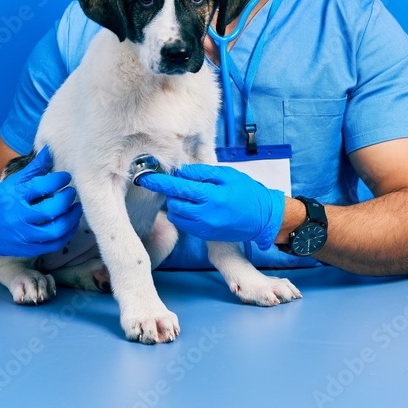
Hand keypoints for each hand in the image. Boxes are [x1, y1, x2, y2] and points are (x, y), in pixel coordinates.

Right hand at [0, 146, 81, 257]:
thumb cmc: (1, 200)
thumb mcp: (14, 182)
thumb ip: (34, 168)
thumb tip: (49, 150)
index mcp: (15, 196)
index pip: (40, 187)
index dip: (58, 180)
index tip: (66, 177)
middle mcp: (18, 217)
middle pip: (50, 210)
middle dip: (66, 200)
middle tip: (71, 192)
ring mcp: (24, 235)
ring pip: (54, 231)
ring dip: (71, 219)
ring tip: (76, 208)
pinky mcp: (28, 249)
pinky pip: (53, 244)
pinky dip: (66, 234)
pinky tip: (70, 224)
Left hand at [137, 164, 284, 249]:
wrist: (262, 218)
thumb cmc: (247, 192)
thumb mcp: (227, 175)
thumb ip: (202, 173)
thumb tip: (181, 172)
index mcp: (211, 196)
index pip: (178, 187)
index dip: (159, 182)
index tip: (145, 178)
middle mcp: (205, 215)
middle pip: (174, 202)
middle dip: (172, 192)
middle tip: (182, 184)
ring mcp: (204, 228)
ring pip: (177, 215)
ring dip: (177, 203)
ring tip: (190, 196)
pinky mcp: (204, 235)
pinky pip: (184, 224)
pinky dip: (183, 214)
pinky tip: (195, 207)